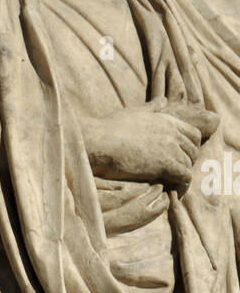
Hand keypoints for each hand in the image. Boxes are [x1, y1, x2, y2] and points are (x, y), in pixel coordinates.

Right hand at [81, 97, 218, 188]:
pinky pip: (185, 177)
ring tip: (171, 185)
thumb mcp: (133, 112)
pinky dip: (182, 186)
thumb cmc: (109, 128)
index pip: (194, 134)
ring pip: (189, 165)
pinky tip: (173, 192)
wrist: (99, 142)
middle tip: (174, 175)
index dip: (190, 147)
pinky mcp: (165, 165)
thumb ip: (151, 108)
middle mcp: (172, 133)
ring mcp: (170, 148)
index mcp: (167, 120)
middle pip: (194, 151)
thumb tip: (163, 100)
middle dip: (186, 163)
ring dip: (181, 176)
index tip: (180, 157)